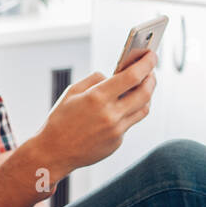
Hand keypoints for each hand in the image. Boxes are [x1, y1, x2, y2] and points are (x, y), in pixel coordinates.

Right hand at [34, 51, 156, 171]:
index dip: (146, 63)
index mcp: (97, 97)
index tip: (151, 54)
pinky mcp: (117, 142)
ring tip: (143, 86)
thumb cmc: (60, 119)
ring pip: (143, 109)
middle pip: (145, 92)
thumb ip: (94, 79)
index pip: (132, 76)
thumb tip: (114, 75)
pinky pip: (130, 122)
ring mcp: (116, 130)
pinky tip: (124, 106)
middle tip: (151, 70)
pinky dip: (130, 111)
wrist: (54, 152)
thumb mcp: (72, 92)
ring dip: (147, 95)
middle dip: (151, 78)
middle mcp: (110, 114)